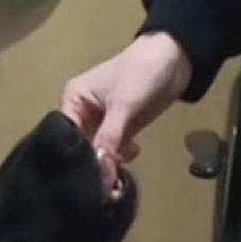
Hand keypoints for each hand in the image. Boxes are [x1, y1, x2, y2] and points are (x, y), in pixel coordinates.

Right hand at [60, 32, 191, 185]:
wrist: (176, 58)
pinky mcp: (121, 127)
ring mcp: (103, 121)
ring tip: (118, 171)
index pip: (64, 135)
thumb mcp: (122, 106)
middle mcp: (83, 112)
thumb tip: (101, 176)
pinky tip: (133, 153)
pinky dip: (121, 155)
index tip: (83, 178)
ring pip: (98, 150)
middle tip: (103, 183)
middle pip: (81, 146)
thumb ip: (109, 140)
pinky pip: (114, 148)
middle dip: (93, 162)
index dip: (72, 157)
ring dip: (108, 161)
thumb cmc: (140, 73)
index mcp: (74, 100)